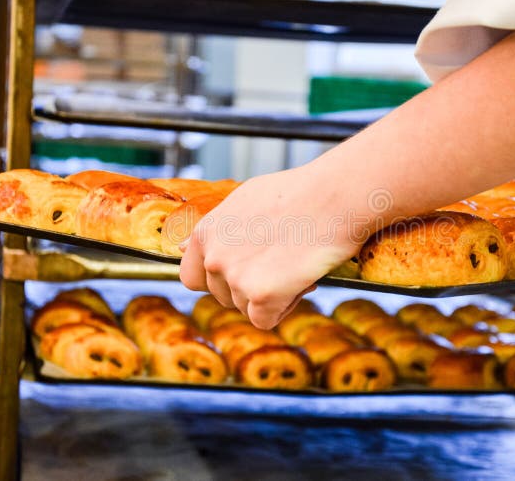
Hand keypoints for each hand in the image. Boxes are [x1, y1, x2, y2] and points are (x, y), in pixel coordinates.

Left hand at [179, 166, 361, 328]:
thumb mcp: (244, 202)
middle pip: (222, 295)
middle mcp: (213, 255)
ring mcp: (234, 276)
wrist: (334, 196)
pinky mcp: (259, 294)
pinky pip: (265, 320)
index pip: (192, 275)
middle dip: (249, 287)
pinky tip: (301, 279)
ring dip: (270, 296)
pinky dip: (284, 306)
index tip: (245, 272)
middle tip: (281, 263)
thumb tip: (180, 247)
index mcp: (206, 232)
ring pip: (245, 308)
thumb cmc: (299, 193)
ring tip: (295, 264)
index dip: (220, 278)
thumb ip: (215, 229)